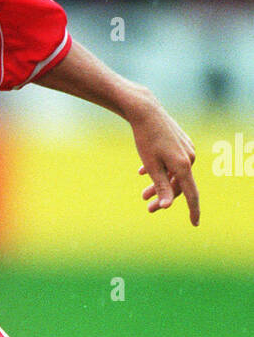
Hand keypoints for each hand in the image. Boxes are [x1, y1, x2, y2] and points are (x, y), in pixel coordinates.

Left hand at [129, 95, 199, 225]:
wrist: (146, 112)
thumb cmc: (146, 140)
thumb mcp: (152, 166)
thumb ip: (161, 187)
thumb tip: (167, 206)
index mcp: (183, 166)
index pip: (191, 194)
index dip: (192, 210)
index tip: (194, 224)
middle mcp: (189, 157)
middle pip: (179, 184)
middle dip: (163, 197)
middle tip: (148, 208)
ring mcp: (186, 149)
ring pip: (175, 173)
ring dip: (159, 184)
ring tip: (143, 194)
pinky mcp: (180, 142)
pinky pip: (172, 162)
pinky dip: (160, 170)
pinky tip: (143, 173)